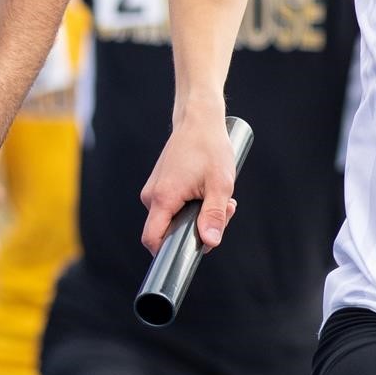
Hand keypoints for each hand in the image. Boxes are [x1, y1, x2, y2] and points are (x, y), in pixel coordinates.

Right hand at [139, 112, 237, 254]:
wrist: (198, 120)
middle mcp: (151, 195)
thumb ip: (214, 215)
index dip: (168, 254)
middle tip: (224, 211)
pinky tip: (207, 191)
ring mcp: (153, 190)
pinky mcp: (159, 185)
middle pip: (168, 231)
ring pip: (173, 218)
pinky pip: (172, 207)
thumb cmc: (209, 148)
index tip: (192, 252)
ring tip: (218, 196)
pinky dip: (191, 205)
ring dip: (198, 215)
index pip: (152, 239)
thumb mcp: (220, 184)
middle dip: (197, 229)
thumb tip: (209, 243)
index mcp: (162, 197)